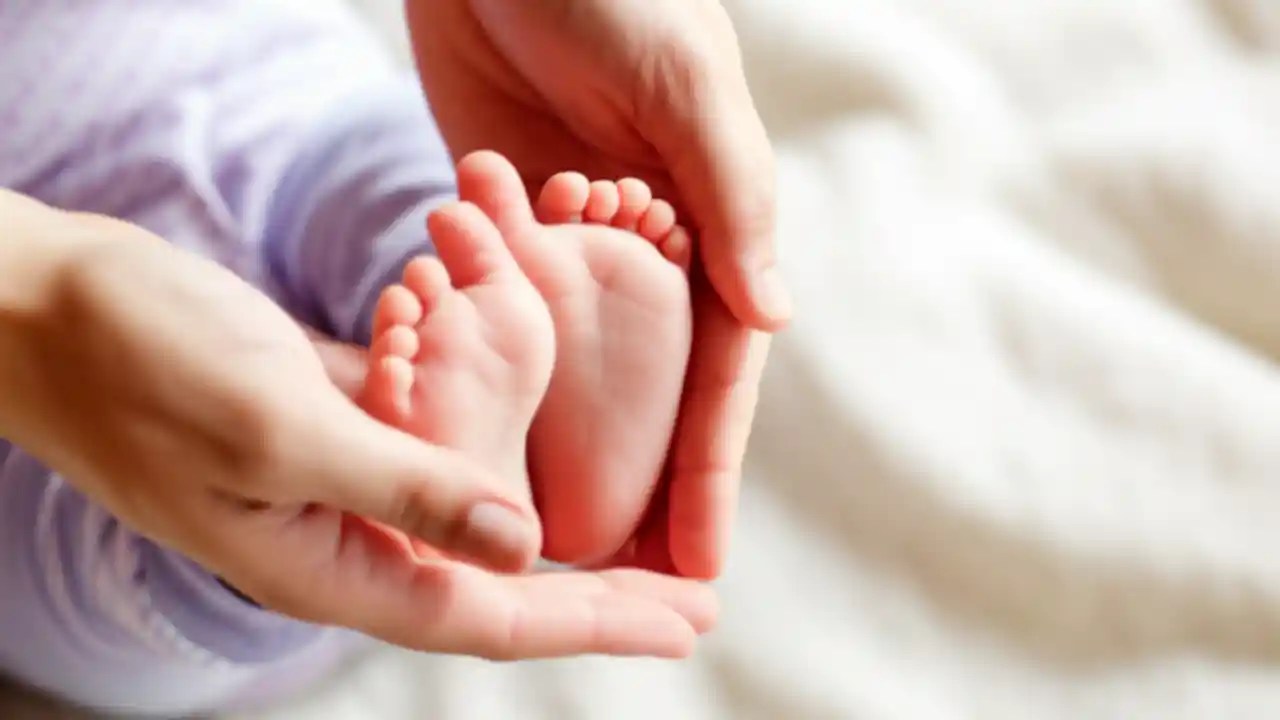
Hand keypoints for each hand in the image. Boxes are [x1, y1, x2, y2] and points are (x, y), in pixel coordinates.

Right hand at [0, 195, 714, 657]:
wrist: (45, 305)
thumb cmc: (140, 365)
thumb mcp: (278, 427)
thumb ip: (403, 487)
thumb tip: (522, 547)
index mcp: (330, 565)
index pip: (490, 618)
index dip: (593, 624)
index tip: (681, 625)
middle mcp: (346, 534)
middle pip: (499, 580)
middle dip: (597, 592)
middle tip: (690, 600)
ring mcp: (341, 478)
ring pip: (473, 511)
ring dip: (555, 520)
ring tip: (637, 528)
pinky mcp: (336, 417)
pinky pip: (435, 437)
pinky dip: (494, 434)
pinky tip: (547, 429)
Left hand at [408, 0, 787, 576]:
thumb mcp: (685, 88)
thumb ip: (732, 200)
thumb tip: (773, 317)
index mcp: (709, 226)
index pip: (717, 375)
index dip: (709, 472)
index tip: (700, 563)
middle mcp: (647, 251)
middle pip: (651, 396)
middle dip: (646, 488)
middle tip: (631, 584)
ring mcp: (573, 244)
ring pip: (579, 374)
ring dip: (572, 455)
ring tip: (552, 542)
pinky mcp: (504, 225)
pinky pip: (503, 320)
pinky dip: (493, 379)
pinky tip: (478, 443)